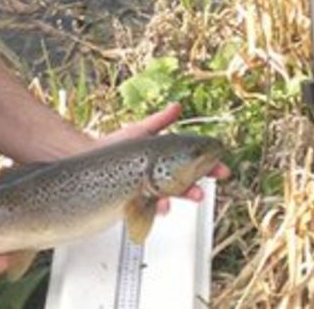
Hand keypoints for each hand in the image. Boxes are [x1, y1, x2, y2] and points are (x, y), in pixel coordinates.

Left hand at [98, 103, 230, 212]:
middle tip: (210, 184)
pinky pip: (153, 207)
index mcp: (167, 159)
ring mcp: (151, 189)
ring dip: (185, 196)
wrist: (91, 159)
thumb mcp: (141, 131)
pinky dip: (160, 207)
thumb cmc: (116, 146)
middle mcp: (162, 175)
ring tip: (192, 194)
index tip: (222, 168)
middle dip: (202, 183)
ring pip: (173, 196)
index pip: (194, 163)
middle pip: (188, 182)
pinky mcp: (139, 201)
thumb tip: (178, 106)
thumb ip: (161, 120)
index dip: (210, 165)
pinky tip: (162, 204)